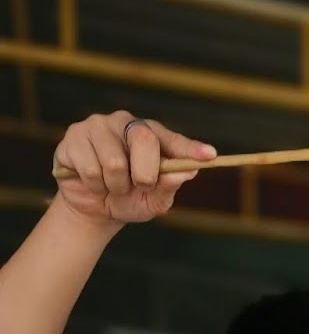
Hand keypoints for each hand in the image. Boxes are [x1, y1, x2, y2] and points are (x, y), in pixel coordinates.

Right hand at [52, 111, 216, 226]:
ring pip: (114, 161)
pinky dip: (94, 184)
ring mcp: (97, 125)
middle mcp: (125, 123)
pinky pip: (89, 167)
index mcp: (150, 135)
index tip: (210, 156)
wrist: (94, 210)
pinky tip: (91, 181)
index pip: (172, 139)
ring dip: (115, 185)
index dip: (190, 148)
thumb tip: (186, 172)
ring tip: (111, 185)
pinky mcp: (74, 137)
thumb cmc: (129, 200)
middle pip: (143, 139)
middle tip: (137, 185)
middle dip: (144, 174)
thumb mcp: (154, 200)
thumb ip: (169, 186)